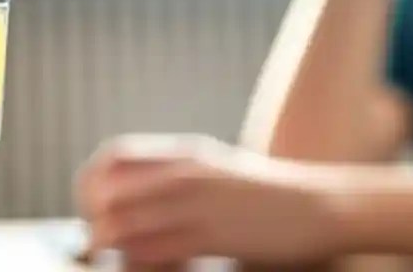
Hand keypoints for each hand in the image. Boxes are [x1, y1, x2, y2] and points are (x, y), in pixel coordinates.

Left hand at [76, 135, 344, 265]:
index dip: (91, 182)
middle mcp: (184, 172)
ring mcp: (197, 202)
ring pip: (124, 223)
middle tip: (96, 240)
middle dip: (94, 218)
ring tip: (114, 257)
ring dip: (111, 244)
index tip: (93, 206)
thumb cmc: (264, 194)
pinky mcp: (213, 236)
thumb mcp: (216, 168)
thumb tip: (131, 190)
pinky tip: (144, 267)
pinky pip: (155, 251)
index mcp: (184, 153)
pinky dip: (139, 261)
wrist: (320, 206)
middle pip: (108, 190)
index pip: (112, 157)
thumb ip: (175, 174)